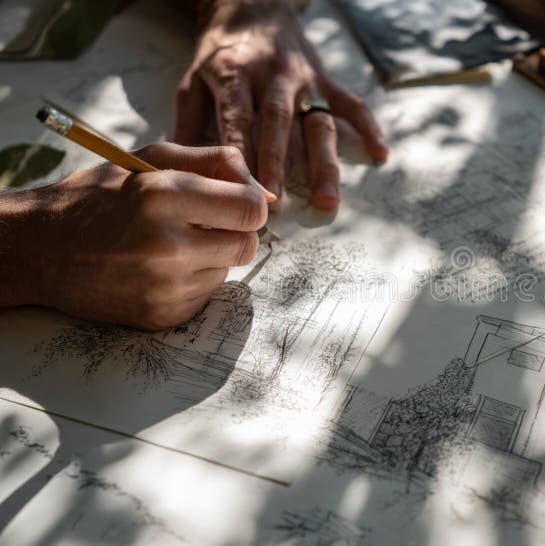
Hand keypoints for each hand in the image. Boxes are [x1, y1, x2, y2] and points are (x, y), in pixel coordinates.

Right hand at [0, 143, 272, 329]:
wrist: (41, 250)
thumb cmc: (101, 196)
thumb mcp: (153, 158)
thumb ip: (218, 163)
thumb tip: (268, 195)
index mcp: (163, 195)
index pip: (251, 209)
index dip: (251, 203)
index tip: (236, 202)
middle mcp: (166, 245)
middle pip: (248, 244)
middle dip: (235, 231)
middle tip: (203, 222)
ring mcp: (164, 287)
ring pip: (228, 270)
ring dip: (212, 256)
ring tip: (170, 243)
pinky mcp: (162, 316)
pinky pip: (206, 296)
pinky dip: (193, 281)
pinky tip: (159, 268)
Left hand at [174, 0, 388, 210]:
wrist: (253, 8)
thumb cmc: (222, 54)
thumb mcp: (194, 80)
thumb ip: (190, 125)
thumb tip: (185, 173)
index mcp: (235, 74)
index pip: (240, 118)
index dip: (243, 155)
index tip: (243, 190)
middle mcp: (273, 76)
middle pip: (279, 124)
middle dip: (279, 166)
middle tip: (277, 205)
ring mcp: (305, 79)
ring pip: (318, 122)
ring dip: (323, 163)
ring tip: (327, 200)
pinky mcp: (327, 81)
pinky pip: (352, 105)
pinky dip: (368, 129)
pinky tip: (380, 155)